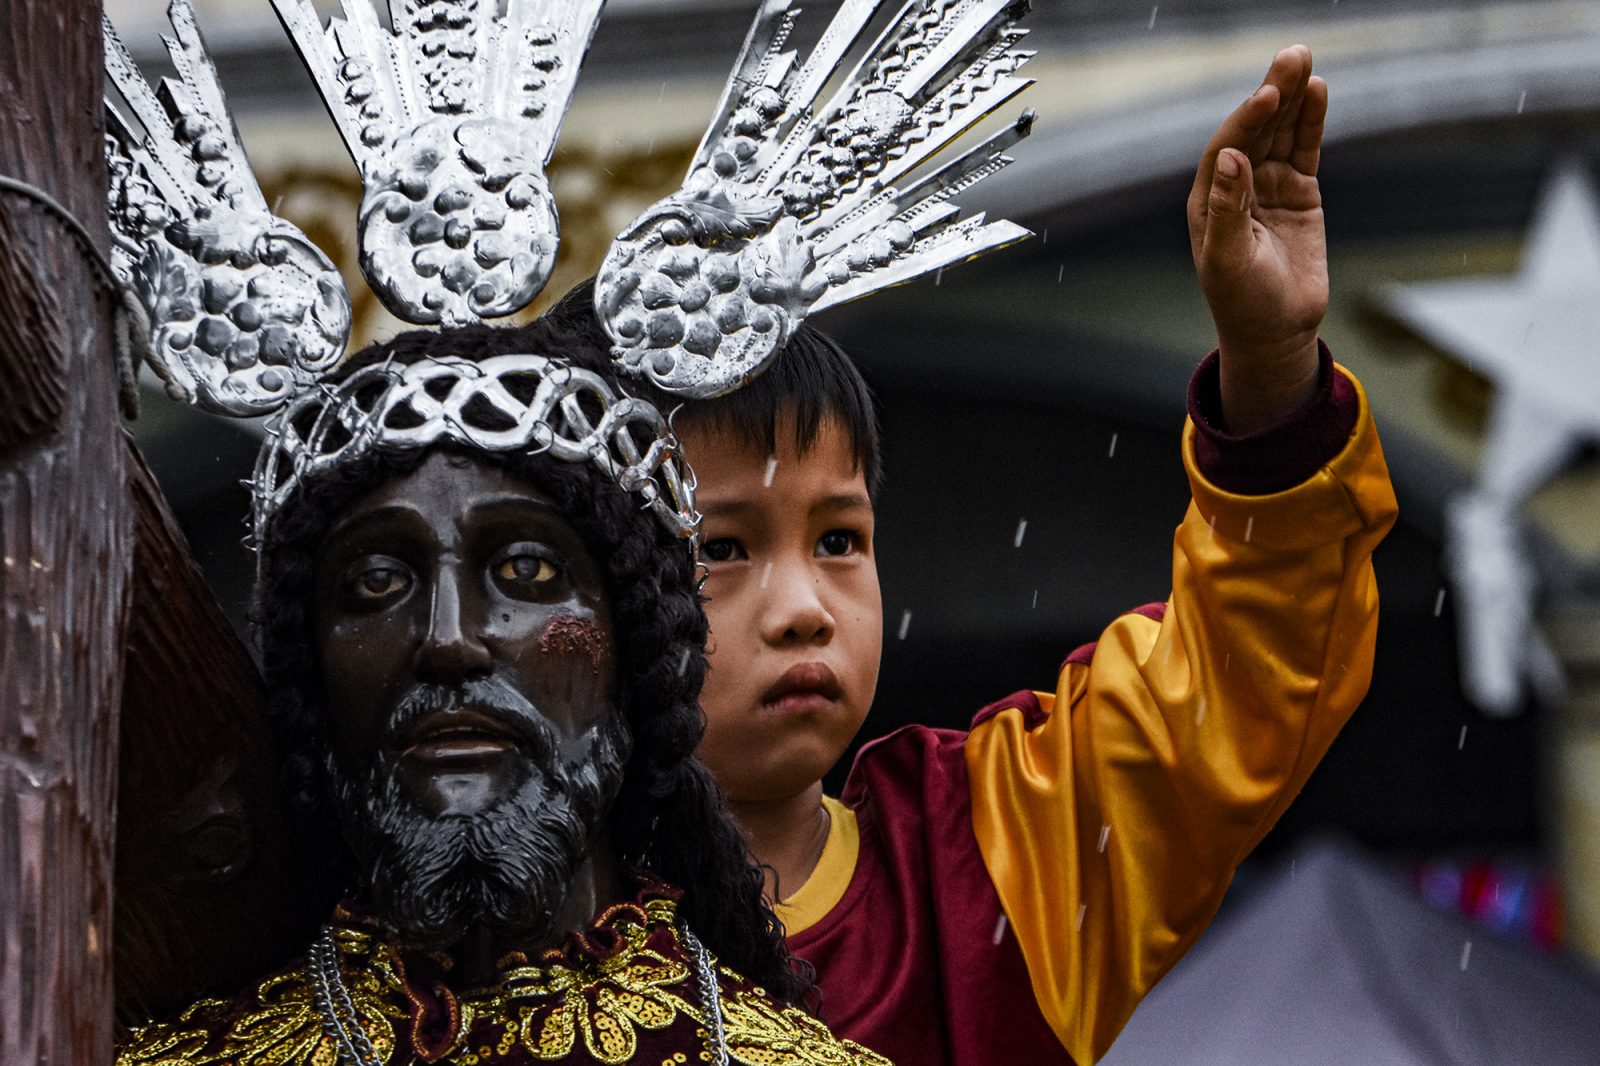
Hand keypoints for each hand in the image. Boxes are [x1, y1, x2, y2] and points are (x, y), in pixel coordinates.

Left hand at [1188, 45, 1327, 433]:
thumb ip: (1227, 210)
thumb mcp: (1228, 262)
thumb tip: (1229, 159)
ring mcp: (1269, 186)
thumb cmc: (1244, 303)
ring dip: (1292, 98)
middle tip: (1293, 55)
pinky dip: (1310, 122)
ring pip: (1281, 133)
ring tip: (1305, 62)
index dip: (1246, 120)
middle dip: (1272, 93)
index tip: (1266, 95)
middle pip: (1256, 130)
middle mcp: (1236, 186)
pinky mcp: (1299, 193)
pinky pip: (1304, 149)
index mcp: (1209, 200)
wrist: (1277, 331)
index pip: (1228, 148)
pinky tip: (1317, 93)